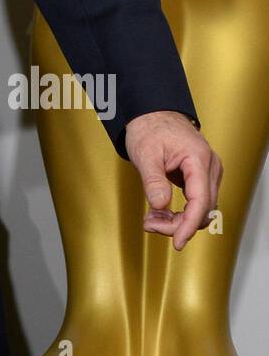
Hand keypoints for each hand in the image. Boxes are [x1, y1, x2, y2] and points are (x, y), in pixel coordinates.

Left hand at [124, 110, 221, 248]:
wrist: (152, 113)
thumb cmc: (149, 128)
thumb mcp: (145, 154)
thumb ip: (153, 180)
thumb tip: (160, 205)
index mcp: (198, 159)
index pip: (200, 201)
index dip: (189, 225)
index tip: (177, 242)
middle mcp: (209, 167)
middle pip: (202, 209)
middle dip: (177, 224)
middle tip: (149, 224)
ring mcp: (207, 172)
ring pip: (200, 209)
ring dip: (177, 220)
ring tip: (151, 219)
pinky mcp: (200, 177)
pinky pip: (195, 202)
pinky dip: (179, 212)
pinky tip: (159, 213)